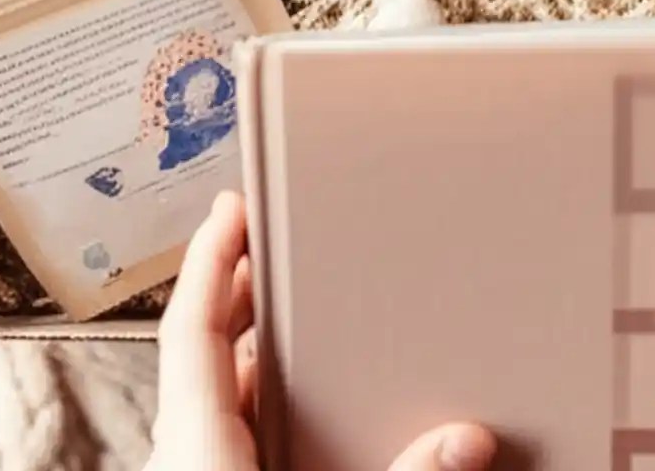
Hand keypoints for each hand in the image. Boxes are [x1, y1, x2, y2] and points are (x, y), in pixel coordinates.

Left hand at [146, 191, 497, 470]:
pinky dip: (260, 387)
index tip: (229, 209)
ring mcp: (198, 467)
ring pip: (218, 386)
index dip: (207, 260)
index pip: (190, 328)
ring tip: (292, 304)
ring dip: (251, 339)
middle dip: (239, 285)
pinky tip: (300, 392)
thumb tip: (466, 439)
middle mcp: (187, 450)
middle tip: (271, 238)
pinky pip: (232, 419)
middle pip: (204, 346)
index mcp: (196, 445)